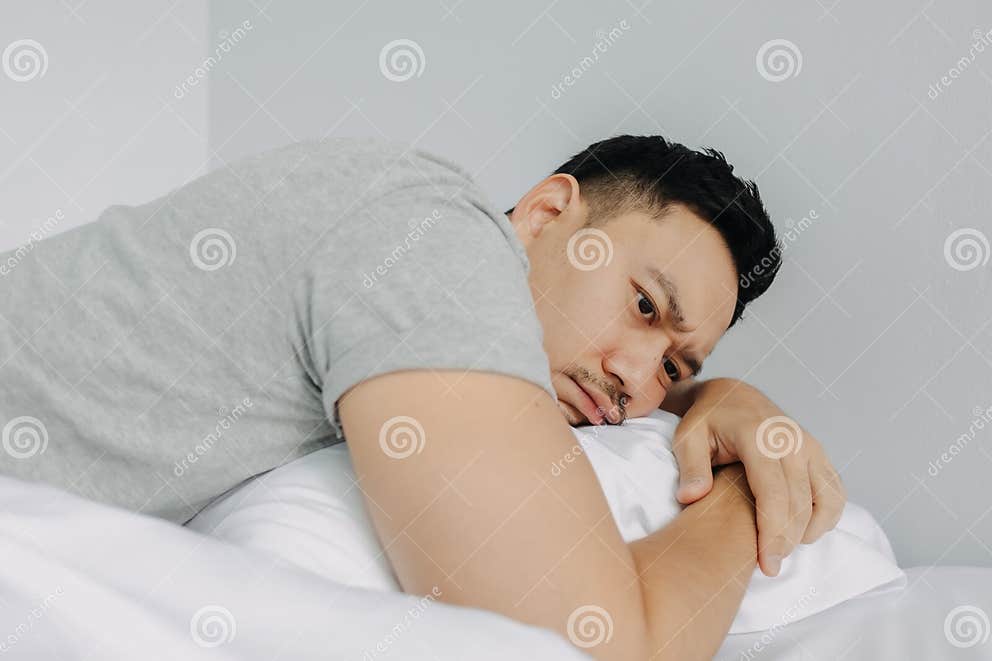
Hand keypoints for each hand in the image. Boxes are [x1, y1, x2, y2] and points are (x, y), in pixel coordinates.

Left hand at [668, 378, 846, 577]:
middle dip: (787, 541)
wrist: (732, 395)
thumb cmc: (706, 420)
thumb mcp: (687, 437)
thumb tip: (690, 498)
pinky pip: (835, 491)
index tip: (767, 565)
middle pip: (800, 504)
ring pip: (826, 500)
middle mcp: (791, 440)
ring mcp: (810, 445)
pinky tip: (801, 530)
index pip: (774, 494)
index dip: (772, 533)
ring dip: (809, 531)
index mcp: (759, 437)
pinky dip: (825, 516)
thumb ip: (690, 467)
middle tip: (769, 566)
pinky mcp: (819, 452)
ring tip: (782, 547)